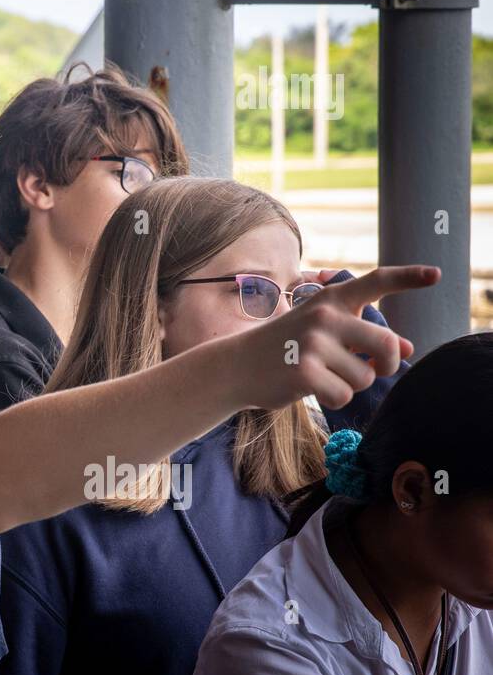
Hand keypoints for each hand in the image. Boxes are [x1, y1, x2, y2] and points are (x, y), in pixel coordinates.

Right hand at [230, 265, 437, 411]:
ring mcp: (313, 343)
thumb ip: (363, 337)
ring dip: (350, 384)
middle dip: (385, 366)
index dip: (409, 278)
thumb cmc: (285, 347)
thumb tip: (407, 349)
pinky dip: (333, 398)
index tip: (437, 276)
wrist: (236, 365)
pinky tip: (310, 388)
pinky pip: (344, 395)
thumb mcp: (323, 333)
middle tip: (372, 370)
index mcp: (331, 299)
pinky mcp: (305, 372)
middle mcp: (324, 315)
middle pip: (386, 345)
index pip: (375, 282)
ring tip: (321, 376)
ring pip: (365, 377)